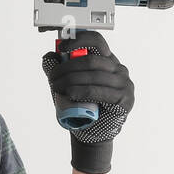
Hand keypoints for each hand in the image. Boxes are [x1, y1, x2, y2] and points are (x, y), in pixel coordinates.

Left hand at [40, 30, 134, 173]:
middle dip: (67, 68)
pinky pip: (100, 91)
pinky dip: (82, 91)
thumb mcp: (68, 85)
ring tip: (57, 87)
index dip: (79, 40)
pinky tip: (70, 93)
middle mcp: (118, 69)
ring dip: (71, 80)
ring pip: (94, 75)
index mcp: (107, 60)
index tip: (61, 46)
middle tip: (52, 77)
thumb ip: (60, 70)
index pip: (97, 41)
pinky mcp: (124, 99)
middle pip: (91, 60)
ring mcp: (124, 84)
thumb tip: (49, 56)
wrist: (92, 133)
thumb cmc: (82, 107)